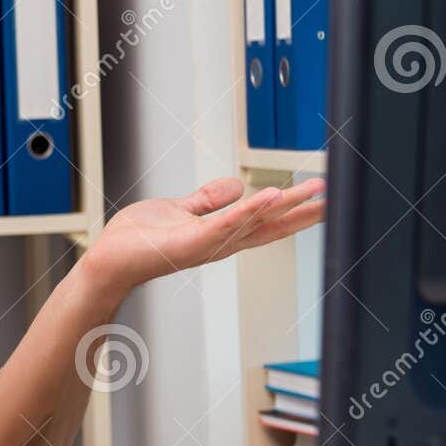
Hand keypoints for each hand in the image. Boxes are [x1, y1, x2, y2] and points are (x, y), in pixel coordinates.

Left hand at [82, 176, 326, 300]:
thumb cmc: (137, 240)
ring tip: (315, 191)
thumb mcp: (180, 210)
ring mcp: (206, 244)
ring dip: (286, 207)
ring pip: (255, 223)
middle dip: (304, 211)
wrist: (108, 259)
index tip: (322, 195)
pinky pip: (225, 223)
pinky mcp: (190, 241)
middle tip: (337, 196)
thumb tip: (237, 186)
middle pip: (270, 225)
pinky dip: (249, 210)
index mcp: (219, 233)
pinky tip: (272, 197)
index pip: (265, 220)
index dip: (294, 208)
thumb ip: (208, 200)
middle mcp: (219, 242)